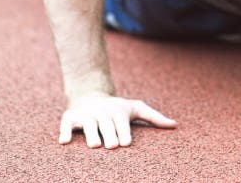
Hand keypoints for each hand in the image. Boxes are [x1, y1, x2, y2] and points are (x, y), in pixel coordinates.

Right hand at [59, 93, 176, 148]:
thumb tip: (175, 125)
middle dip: (109, 135)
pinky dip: (65, 132)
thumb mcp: (137, 108)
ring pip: (88, 126)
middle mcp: (102, 112)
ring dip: (91, 134)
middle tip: (112, 146)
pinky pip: (65, 125)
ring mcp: (85, 115)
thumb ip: (154, 118)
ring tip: (95, 145)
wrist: (91, 95)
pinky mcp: (69, 117)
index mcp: (118, 111)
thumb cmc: (118, 108)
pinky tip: (64, 142)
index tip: (126, 144)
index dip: (124, 134)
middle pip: (106, 126)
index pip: (122, 125)